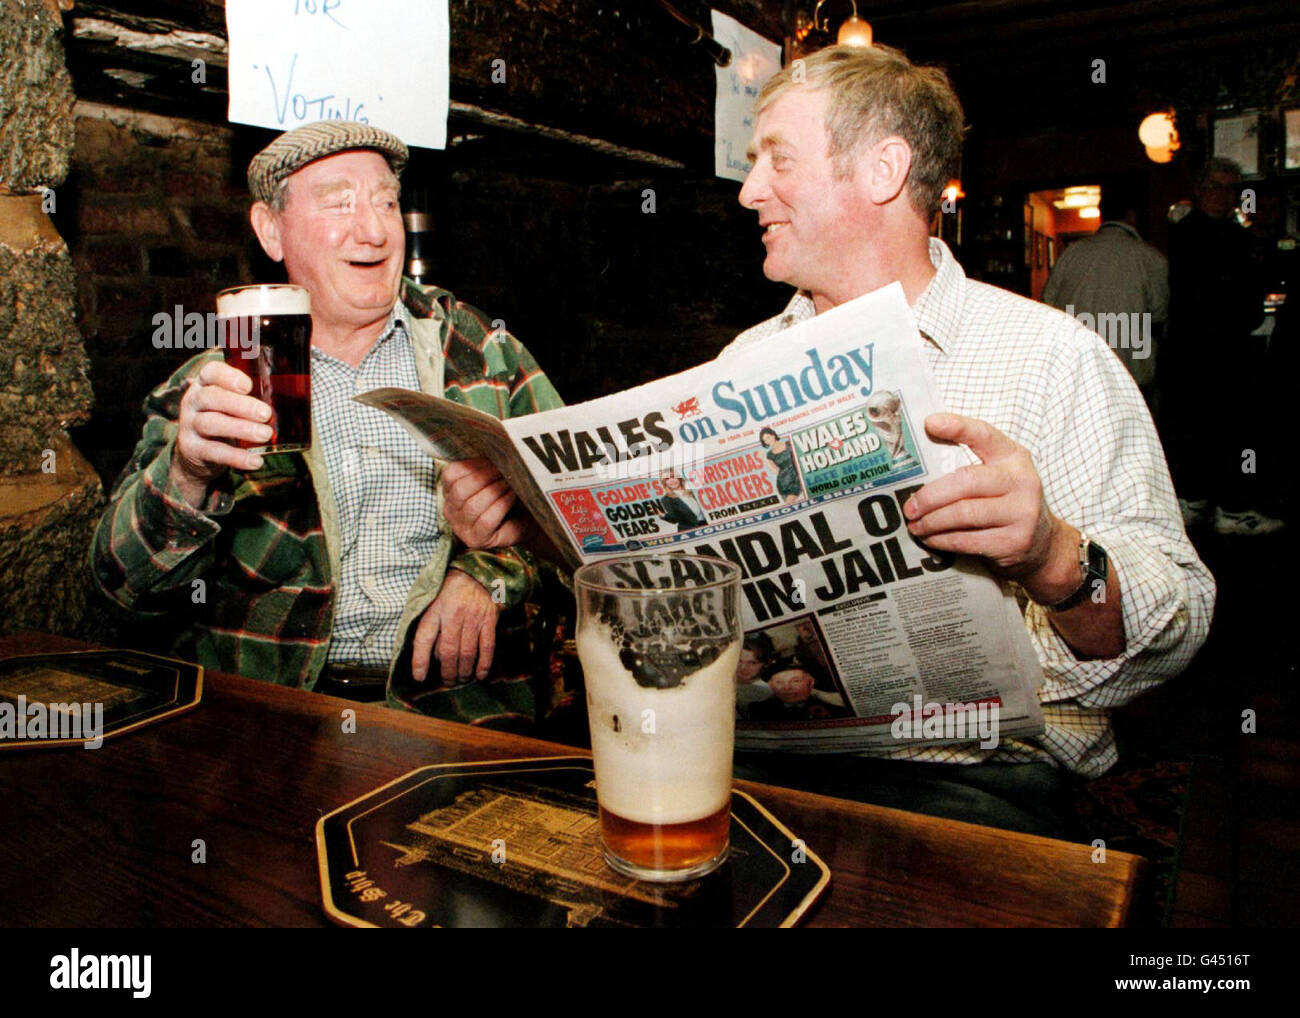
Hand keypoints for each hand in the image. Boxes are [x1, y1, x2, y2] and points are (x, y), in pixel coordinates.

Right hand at [170, 359, 272, 504]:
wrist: (196, 454)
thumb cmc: (223, 419)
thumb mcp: (231, 404)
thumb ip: (250, 398)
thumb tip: (289, 400)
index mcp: (204, 384)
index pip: (211, 372)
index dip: (228, 376)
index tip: (248, 386)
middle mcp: (192, 401)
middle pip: (211, 397)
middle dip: (240, 405)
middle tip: (265, 414)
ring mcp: (189, 425)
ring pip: (211, 423)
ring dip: (241, 429)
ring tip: (265, 434)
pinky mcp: (192, 448)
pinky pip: (214, 451)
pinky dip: (237, 457)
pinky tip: (256, 460)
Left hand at [411, 570, 499, 683]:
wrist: (476, 570)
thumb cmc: (449, 589)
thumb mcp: (432, 600)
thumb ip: (429, 623)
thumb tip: (430, 654)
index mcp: (434, 609)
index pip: (423, 639)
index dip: (420, 660)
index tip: (419, 677)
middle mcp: (453, 615)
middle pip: (448, 652)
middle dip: (447, 672)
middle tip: (447, 682)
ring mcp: (473, 618)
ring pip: (467, 653)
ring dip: (464, 671)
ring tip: (461, 679)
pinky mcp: (489, 620)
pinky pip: (487, 647)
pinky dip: (484, 664)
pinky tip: (480, 675)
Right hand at [441, 458, 534, 548]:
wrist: (526, 521)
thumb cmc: (508, 496)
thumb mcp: (494, 478)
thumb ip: (487, 466)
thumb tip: (494, 448)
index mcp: (450, 491)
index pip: (451, 474)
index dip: (472, 465)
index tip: (494, 459)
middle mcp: (450, 510)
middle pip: (460, 490)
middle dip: (484, 477)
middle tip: (504, 470)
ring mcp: (461, 527)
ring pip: (472, 506)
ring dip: (495, 491)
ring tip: (510, 483)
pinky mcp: (476, 539)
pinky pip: (486, 520)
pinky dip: (501, 505)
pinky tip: (512, 497)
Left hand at [903, 414, 1060, 587]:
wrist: (1044, 544)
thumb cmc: (1007, 502)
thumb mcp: (999, 475)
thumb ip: (970, 463)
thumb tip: (918, 463)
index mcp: (1014, 456)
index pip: (985, 435)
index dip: (958, 426)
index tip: (929, 423)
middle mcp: (1022, 481)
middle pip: (966, 481)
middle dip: (930, 495)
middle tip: (909, 507)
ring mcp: (1021, 512)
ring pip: (964, 514)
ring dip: (932, 521)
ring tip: (914, 525)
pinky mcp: (1014, 541)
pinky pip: (967, 540)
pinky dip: (942, 540)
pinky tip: (930, 538)